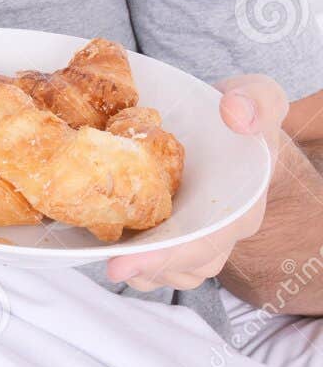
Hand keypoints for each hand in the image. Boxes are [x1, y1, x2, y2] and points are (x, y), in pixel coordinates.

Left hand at [106, 74, 287, 291]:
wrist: (229, 127)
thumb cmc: (242, 114)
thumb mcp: (258, 95)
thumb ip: (255, 100)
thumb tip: (235, 113)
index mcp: (243, 203)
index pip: (212, 240)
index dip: (172, 254)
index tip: (128, 262)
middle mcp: (221, 228)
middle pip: (189, 264)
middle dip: (149, 267)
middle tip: (113, 266)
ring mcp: (196, 236)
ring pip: (171, 271)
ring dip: (140, 270)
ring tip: (109, 254)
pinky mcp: (172, 235)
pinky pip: (156, 265)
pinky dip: (132, 261)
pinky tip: (107, 247)